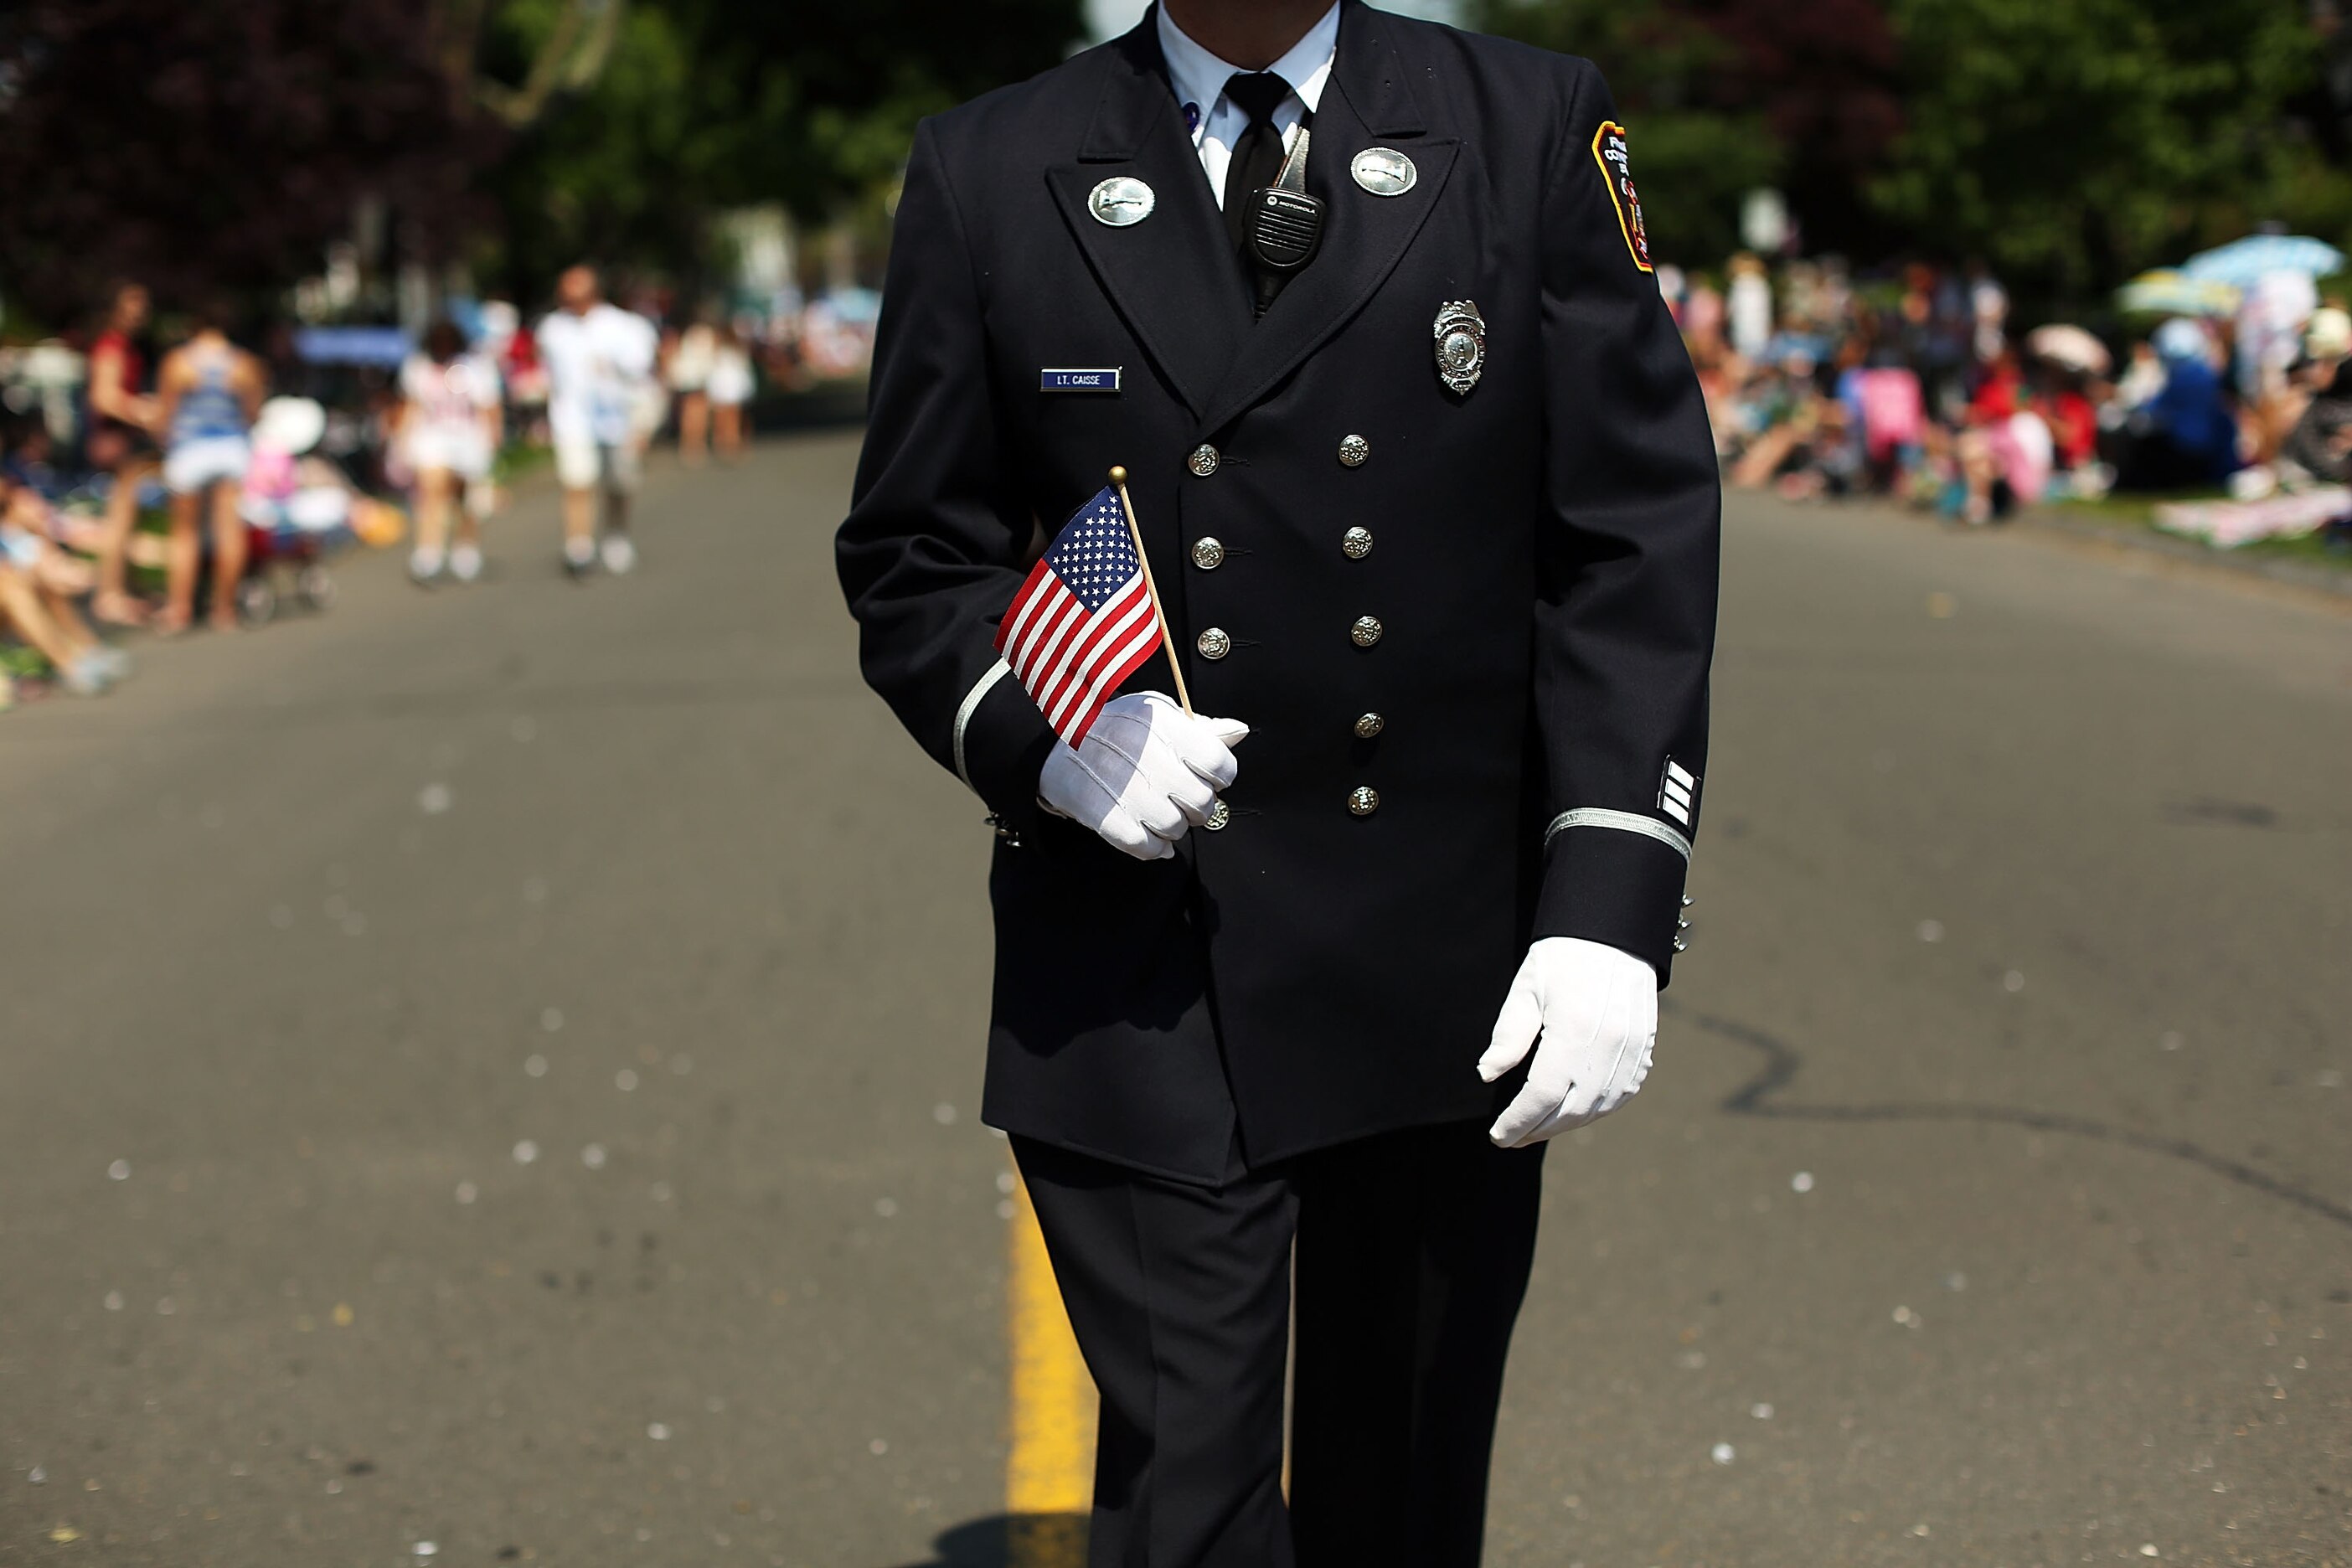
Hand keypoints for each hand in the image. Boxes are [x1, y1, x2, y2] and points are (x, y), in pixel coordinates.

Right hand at [1037, 692, 1246, 860]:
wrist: (1051, 741)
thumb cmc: (1116, 726)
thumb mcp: (1155, 713)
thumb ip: (1199, 728)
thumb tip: (1239, 732)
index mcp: (1160, 722)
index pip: (1217, 762)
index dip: (1221, 776)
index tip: (1209, 777)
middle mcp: (1141, 752)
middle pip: (1200, 801)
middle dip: (1199, 808)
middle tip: (1186, 802)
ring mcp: (1119, 786)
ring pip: (1174, 827)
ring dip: (1173, 828)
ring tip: (1162, 815)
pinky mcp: (1099, 814)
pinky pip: (1144, 846)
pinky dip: (1154, 848)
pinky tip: (1152, 837)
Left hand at [1477, 937, 1657, 1146]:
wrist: (1612, 934)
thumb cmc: (1562, 958)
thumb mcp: (1526, 989)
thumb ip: (1508, 1036)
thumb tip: (1487, 1074)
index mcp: (1572, 1028)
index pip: (1543, 1094)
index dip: (1519, 1121)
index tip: (1498, 1134)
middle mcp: (1608, 1044)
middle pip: (1571, 1109)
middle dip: (1538, 1129)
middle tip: (1511, 1137)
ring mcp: (1632, 1049)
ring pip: (1598, 1108)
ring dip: (1565, 1125)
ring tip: (1537, 1128)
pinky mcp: (1645, 1049)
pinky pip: (1622, 1094)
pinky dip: (1596, 1110)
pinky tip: (1573, 1112)